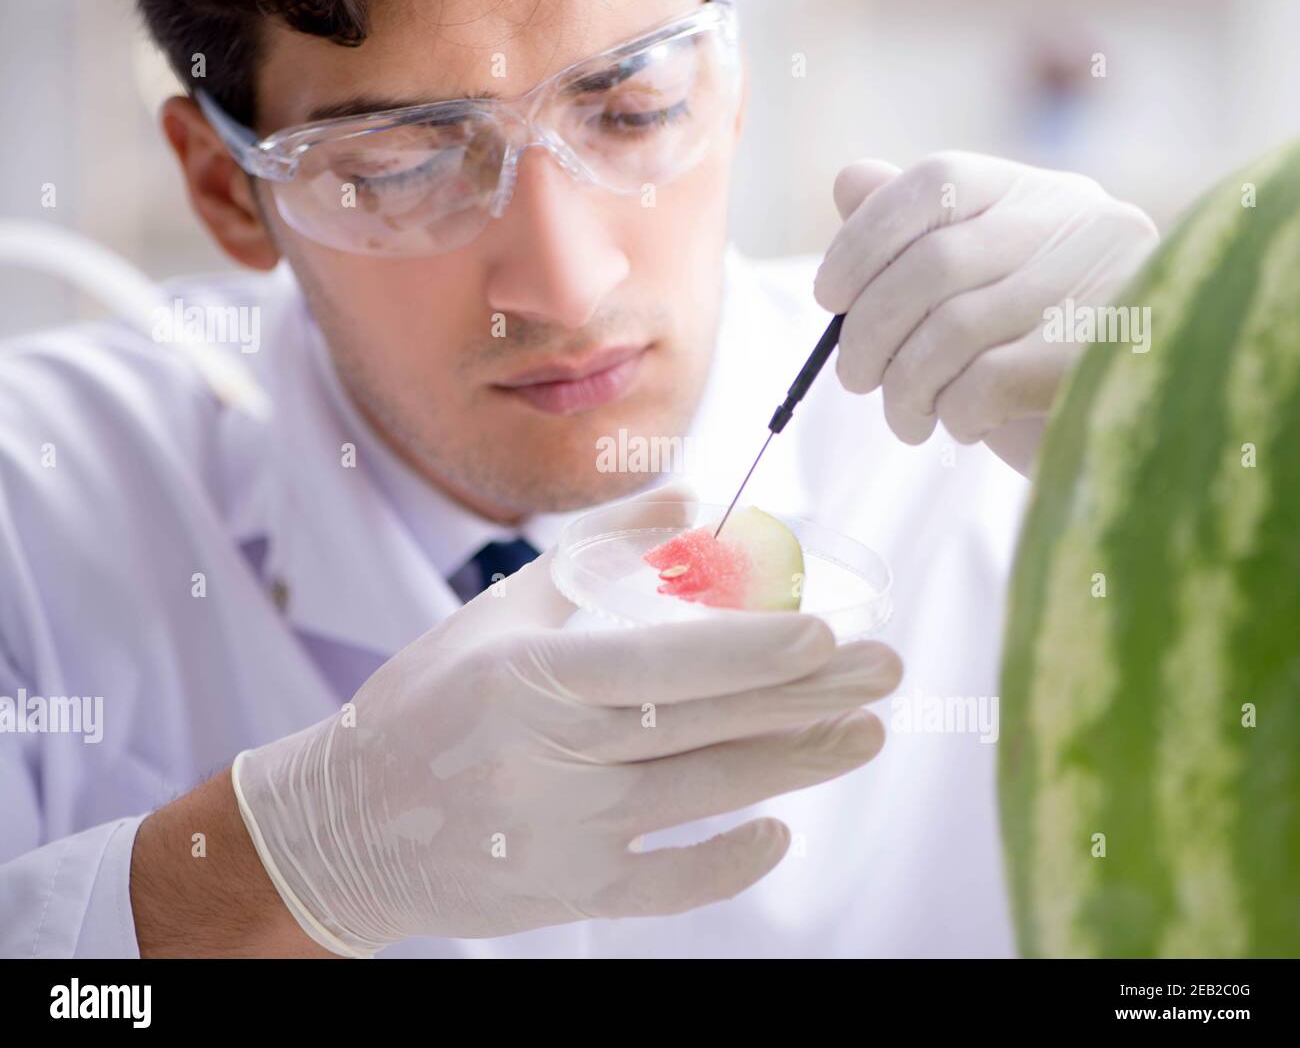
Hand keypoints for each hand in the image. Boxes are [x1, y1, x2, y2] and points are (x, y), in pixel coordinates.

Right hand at [231, 486, 902, 955]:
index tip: (828, 635)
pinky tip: (779, 830)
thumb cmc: (430, 701)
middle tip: (886, 670)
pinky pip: (669, 882)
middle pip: (703, 726)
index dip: (749, 653)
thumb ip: (599, 548)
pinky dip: (729, 858)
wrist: (347, 825)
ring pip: (703, 795)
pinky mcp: (565, 892)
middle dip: (808, 698)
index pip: (659, 664)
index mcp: (527, 678)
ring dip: (794, 765)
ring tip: (864, 733)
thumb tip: (693, 497)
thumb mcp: (501, 612)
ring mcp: (559, 835)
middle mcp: (545, 759)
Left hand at [814, 152, 1158, 474]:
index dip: (863, 240)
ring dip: (905, 387)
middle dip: (870, 333)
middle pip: (933, 267)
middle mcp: (1080, 223)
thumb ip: (915, 234)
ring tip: (906, 416)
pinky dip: (953, 413)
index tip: (830, 297)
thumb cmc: (1034, 358)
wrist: (1123, 435)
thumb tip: (850, 178)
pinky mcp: (1102, 357)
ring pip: (953, 331)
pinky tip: (961, 426)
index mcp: (1039, 194)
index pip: (934, 182)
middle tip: (856, 378)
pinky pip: (986, 383)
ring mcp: (1101, 286)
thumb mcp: (972, 292)